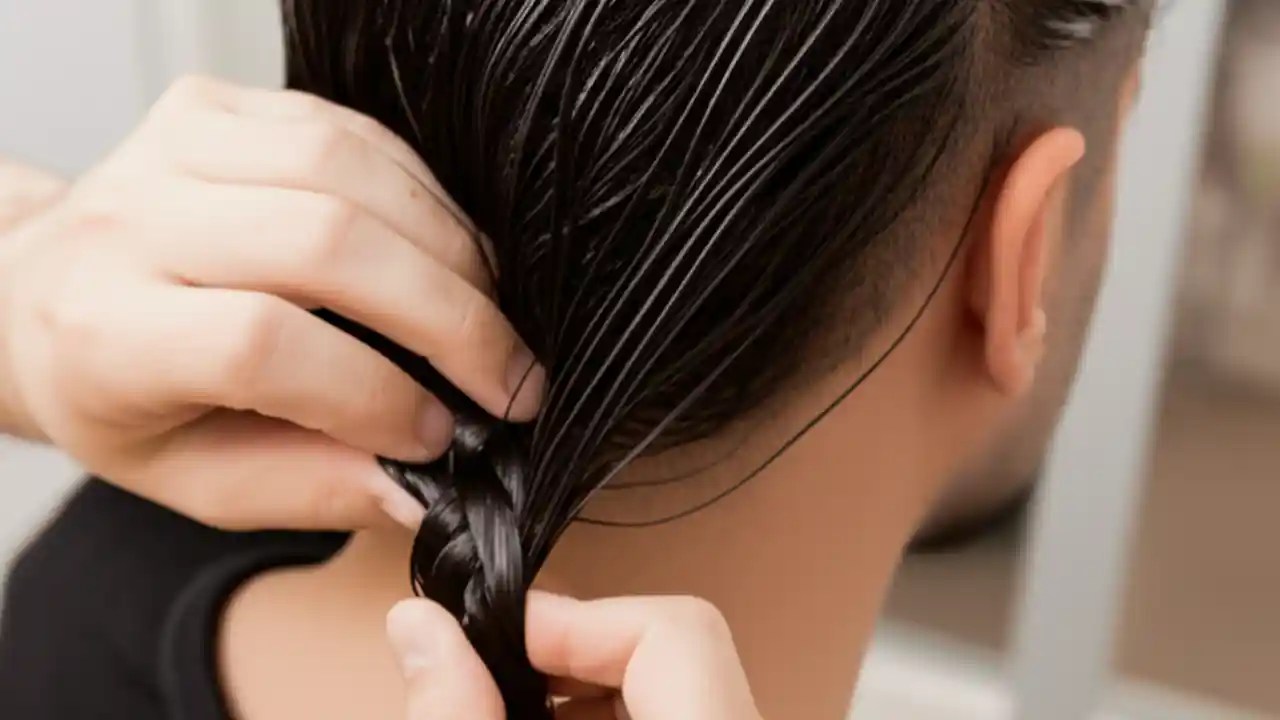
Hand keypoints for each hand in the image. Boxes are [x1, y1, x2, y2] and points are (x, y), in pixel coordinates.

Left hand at [0, 76, 542, 530]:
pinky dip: (426, 199)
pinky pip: (355, 133)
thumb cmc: (123, 395)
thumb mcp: (196, 479)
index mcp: (107, 330)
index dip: (372, 392)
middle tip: (515, 382)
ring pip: (352, 173)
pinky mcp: (220, 104)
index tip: (439, 438)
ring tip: (493, 322)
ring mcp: (175, 145)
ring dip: (453, 253)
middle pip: (324, 243)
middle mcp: (131, 221)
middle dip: (450, 320)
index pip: (259, 343)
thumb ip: (306, 487)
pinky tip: (453, 257)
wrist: (48, 291)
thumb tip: (422, 493)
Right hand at [388, 593, 762, 719]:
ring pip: (671, 683)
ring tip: (513, 714)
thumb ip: (458, 716)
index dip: (573, 620)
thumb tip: (419, 627)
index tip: (502, 637)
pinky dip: (606, 719)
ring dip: (581, 690)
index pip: (675, 630)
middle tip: (495, 682)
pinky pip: (677, 714)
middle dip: (567, 655)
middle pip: (670, 649)